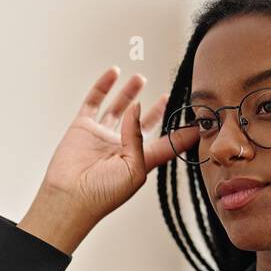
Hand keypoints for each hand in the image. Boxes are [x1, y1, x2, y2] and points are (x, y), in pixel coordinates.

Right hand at [21, 66, 197, 253]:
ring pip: (119, 107)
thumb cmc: (104, 193)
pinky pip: (94, 101)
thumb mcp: (135, 168)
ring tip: (140, 78)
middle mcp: (121, 146)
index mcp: (139, 160)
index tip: (198, 120)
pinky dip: (103, 86)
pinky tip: (114, 73)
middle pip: (142, 123)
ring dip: (130, 93)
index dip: (181, 132)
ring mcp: (102, 135)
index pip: (165, 142)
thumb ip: (140, 138)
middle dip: (156, 110)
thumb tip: (137, 108)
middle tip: (168, 96)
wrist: (71, 196)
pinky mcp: (83, 127)